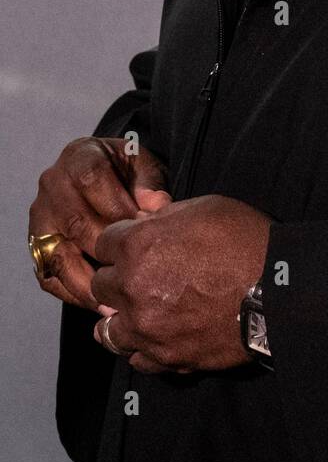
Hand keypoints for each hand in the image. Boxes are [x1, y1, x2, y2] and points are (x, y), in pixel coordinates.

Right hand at [29, 136, 171, 308]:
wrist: (105, 178)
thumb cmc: (127, 172)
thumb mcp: (143, 165)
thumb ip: (150, 182)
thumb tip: (156, 205)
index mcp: (78, 157)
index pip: (91, 180)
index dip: (118, 205)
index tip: (144, 228)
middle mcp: (52, 186)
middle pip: (74, 222)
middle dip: (107, 249)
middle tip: (135, 270)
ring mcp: (40, 219)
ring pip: (58, 256)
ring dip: (88, 282)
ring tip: (116, 302)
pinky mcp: (37, 248)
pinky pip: (49, 277)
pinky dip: (73, 295)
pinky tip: (101, 304)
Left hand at [90, 195, 272, 374]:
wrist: (278, 290)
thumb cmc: (246, 241)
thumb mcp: (206, 208)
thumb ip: (165, 216)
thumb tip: (144, 222)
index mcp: (138, 246)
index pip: (102, 243)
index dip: (119, 242)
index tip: (132, 245)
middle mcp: (132, 288)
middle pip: (100, 286)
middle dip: (116, 278)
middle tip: (138, 277)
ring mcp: (146, 327)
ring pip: (107, 330)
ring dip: (120, 318)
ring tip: (136, 313)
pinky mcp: (166, 356)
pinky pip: (136, 358)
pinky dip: (142, 347)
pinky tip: (154, 336)